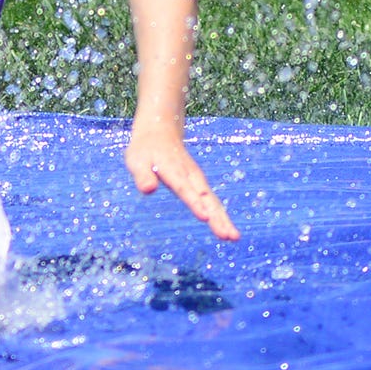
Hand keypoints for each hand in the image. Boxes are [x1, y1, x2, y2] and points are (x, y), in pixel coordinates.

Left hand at [125, 119, 238, 240]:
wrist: (160, 132)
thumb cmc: (145, 150)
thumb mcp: (136, 160)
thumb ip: (143, 175)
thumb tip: (147, 189)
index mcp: (173, 170)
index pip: (184, 188)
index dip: (194, 202)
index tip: (205, 217)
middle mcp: (190, 176)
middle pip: (206, 198)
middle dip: (217, 217)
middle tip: (229, 236)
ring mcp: (197, 180)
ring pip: (212, 201)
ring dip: (223, 219)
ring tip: (233, 237)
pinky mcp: (200, 185)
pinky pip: (212, 202)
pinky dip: (220, 216)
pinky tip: (228, 231)